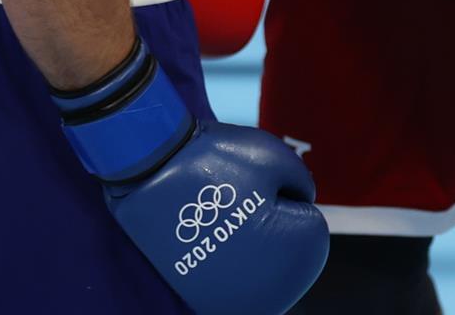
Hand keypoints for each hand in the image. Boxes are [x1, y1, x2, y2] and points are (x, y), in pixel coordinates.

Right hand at [56, 42, 327, 312]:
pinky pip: (227, 283)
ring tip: (216, 221)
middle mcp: (274, 290)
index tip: (253, 186)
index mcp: (301, 252)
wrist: (146, 169)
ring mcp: (236, 301)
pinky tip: (202, 241)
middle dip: (269, 226)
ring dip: (246, 247)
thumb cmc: (215, 159)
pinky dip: (220, 264)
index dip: (282, 196)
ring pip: (257, 270)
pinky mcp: (203, 303)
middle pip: (285, 252)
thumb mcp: (275, 155)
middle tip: (234, 202)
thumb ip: (301, 184)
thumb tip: (299, 206)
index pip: (308, 224)